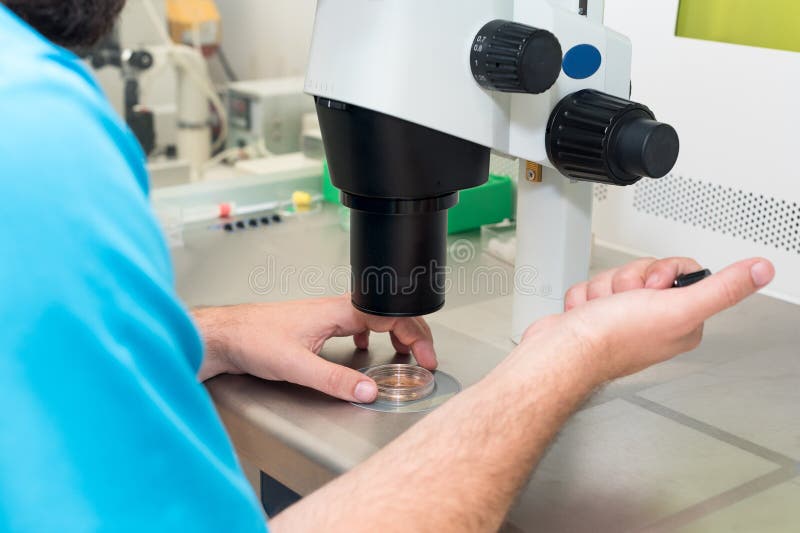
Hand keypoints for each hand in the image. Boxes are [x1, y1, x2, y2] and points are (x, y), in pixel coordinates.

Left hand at [193, 295, 435, 402]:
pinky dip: (371, 334)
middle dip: (413, 333)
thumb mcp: (297, 366)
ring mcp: (328, 313)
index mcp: (338, 310)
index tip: (426, 358)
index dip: (415, 336)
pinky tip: (363, 348)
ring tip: (405, 352)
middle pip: (389, 312)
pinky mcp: (318, 323)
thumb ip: (335, 380)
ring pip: (374, 317)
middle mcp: (336, 307)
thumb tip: (368, 391)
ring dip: (395, 332)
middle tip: (425, 358)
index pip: (391, 315)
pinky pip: (356, 323)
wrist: (227, 334)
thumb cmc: (254, 339)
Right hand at [518, 257, 774, 384]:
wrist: (562, 352)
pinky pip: (593, 288)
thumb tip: (761, 270)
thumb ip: (722, 289)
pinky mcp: (595, 316)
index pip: (681, 272)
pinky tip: (587, 315)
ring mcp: (622, 319)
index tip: (652, 287)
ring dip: (603, 288)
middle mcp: (655, 323)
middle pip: (646, 271)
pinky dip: (585, 297)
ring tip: (602, 311)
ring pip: (617, 277)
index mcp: (682, 324)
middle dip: (628, 280)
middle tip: (625, 301)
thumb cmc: (612, 339)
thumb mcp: (678, 308)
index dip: (661, 271)